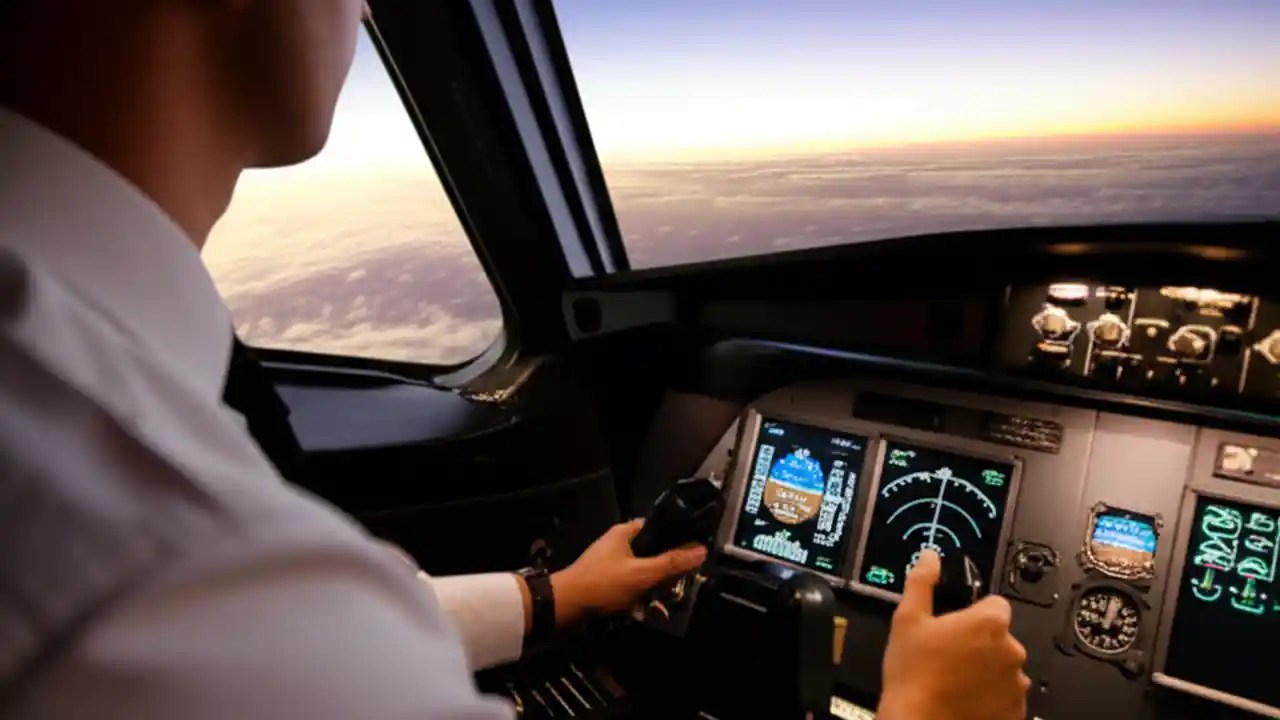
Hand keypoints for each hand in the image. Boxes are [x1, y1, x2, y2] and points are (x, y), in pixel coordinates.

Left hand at [550, 519, 707, 625]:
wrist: (564, 607)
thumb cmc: (603, 584)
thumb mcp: (642, 574)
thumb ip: (672, 563)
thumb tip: (702, 550)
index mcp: (625, 532)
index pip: (658, 527)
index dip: (677, 539)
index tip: (693, 555)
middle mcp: (618, 543)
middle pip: (653, 551)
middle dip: (667, 568)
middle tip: (682, 582)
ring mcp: (610, 563)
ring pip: (643, 570)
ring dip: (654, 584)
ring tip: (667, 599)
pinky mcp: (606, 581)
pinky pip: (631, 584)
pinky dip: (640, 594)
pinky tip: (648, 607)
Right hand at [878, 550, 1028, 719]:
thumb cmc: (914, 675)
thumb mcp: (907, 620)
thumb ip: (922, 582)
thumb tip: (930, 558)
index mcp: (989, 623)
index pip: (995, 604)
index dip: (974, 613)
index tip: (956, 626)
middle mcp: (1011, 651)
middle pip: (1000, 638)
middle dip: (980, 643)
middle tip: (948, 655)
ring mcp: (1016, 684)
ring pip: (1003, 668)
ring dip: (986, 671)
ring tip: (954, 680)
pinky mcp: (1015, 710)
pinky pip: (1006, 696)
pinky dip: (990, 697)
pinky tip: (964, 699)